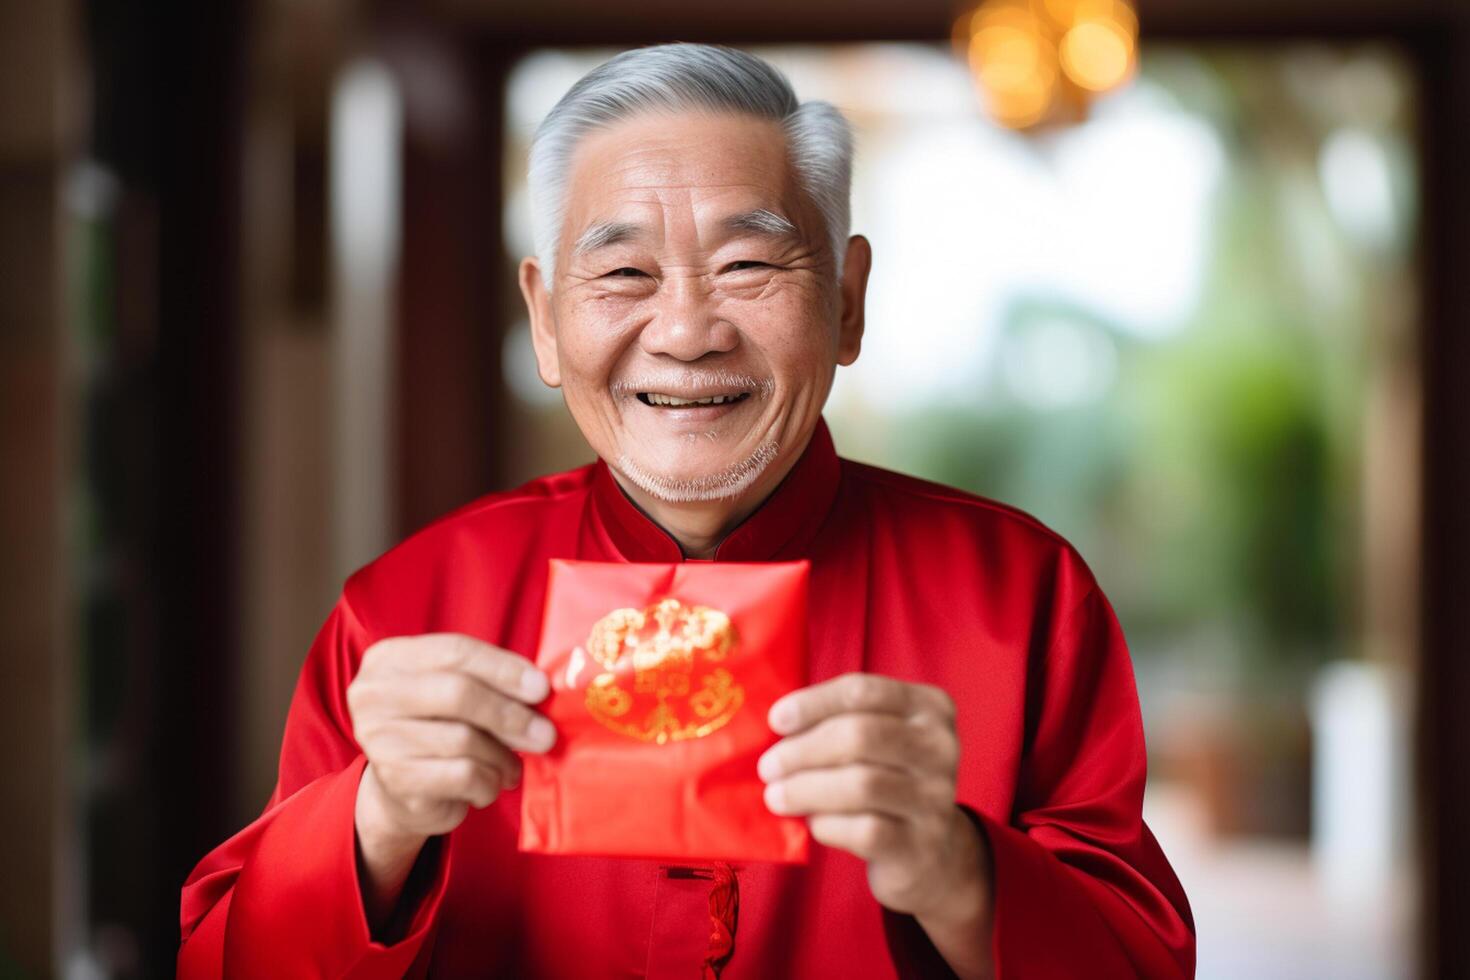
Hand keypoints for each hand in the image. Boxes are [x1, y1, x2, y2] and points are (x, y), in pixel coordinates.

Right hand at [346, 633, 553, 928]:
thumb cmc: (440, 727)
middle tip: (545, 734)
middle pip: (457, 693)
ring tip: (512, 766)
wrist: (403, 790)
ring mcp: (378, 738)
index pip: (455, 651)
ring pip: (462, 739)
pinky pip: (461, 776)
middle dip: (509, 714)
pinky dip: (488, 782)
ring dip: (502, 756)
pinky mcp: (394, 779)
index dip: (503, 668)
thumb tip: (540, 691)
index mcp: (389, 658)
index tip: (541, 688)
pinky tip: (491, 784)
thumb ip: (491, 683)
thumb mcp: (459, 692)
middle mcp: (373, 695)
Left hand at [757, 673, 987, 925]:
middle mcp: (941, 746)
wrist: (928, 852)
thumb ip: (836, 723)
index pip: (863, 691)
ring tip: (776, 796)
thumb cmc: (886, 779)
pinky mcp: (922, 845)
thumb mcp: (874, 741)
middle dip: (803, 750)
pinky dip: (827, 824)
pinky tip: (811, 823)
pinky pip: (865, 830)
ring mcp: (936, 798)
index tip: (775, 720)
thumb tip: (776, 727)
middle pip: (860, 736)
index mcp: (929, 706)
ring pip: (861, 784)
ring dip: (806, 789)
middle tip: (768, 767)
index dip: (813, 703)